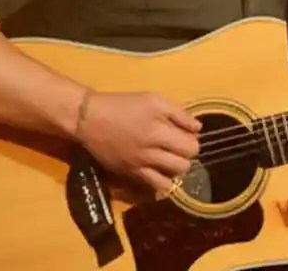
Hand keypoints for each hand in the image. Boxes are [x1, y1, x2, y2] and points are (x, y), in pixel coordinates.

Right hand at [74, 90, 200, 194]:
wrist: (90, 119)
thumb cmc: (122, 105)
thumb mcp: (153, 100)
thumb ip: (178, 114)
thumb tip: (197, 128)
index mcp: (159, 132)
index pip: (191, 147)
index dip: (192, 141)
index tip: (185, 134)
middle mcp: (151, 153)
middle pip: (184, 165)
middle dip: (186, 157)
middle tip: (178, 147)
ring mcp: (140, 167)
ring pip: (170, 181)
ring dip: (175, 171)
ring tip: (169, 160)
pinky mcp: (130, 175)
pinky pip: (153, 187)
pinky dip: (162, 183)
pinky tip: (160, 172)